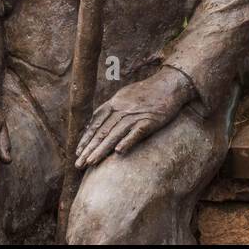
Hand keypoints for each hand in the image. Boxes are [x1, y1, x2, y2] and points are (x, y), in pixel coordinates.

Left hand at [74, 67, 193, 167]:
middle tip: (78, 164)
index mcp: (115, 103)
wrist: (171, 84)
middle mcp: (122, 109)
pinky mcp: (150, 120)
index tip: (78, 152)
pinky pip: (137, 132)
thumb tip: (98, 121)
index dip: (86, 138)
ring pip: (115, 134)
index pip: (96, 123)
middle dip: (89, 148)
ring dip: (102, 149)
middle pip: (102, 131)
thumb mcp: (125, 95)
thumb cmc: (148, 91)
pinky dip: (127, 141)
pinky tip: (119, 152)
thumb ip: (112, 108)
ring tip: (90, 162)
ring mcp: (136, 115)